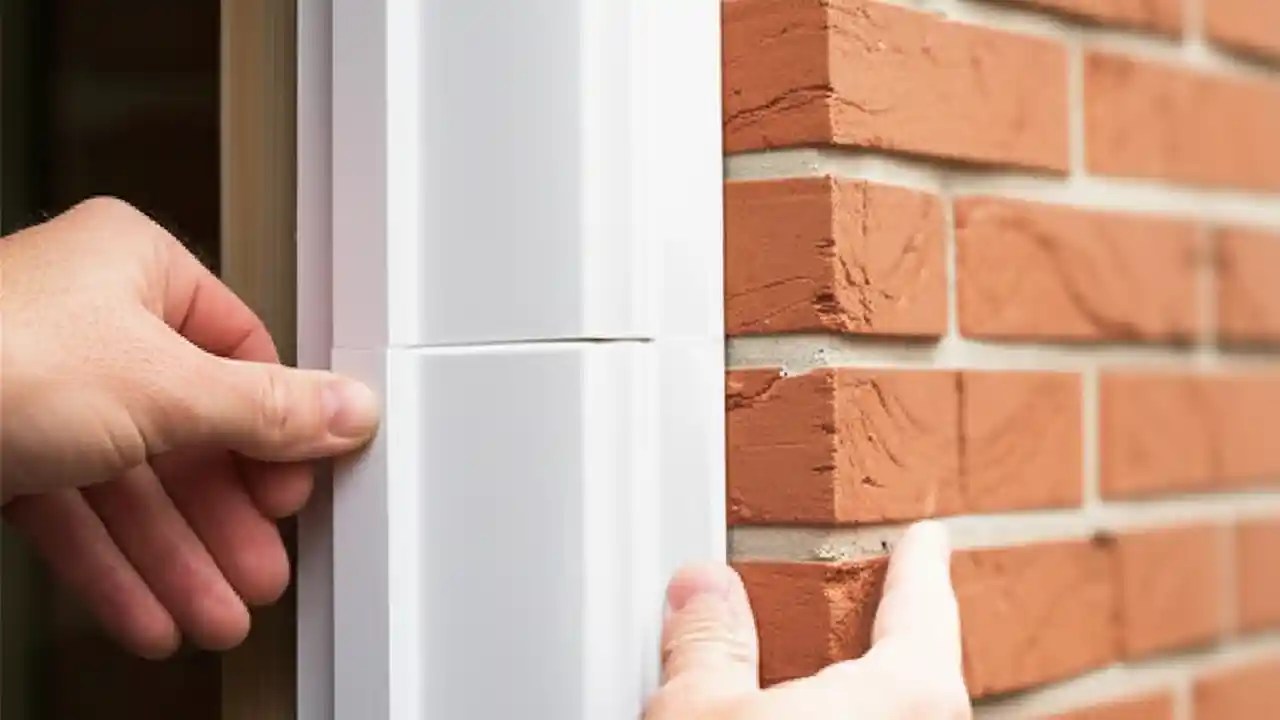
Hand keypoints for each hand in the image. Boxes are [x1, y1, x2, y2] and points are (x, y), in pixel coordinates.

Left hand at [0, 198, 378, 656]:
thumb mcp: (165, 389)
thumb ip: (267, 410)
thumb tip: (349, 408)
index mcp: (135, 268)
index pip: (239, 351)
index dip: (273, 429)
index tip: (295, 487)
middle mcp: (91, 321)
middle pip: (188, 430)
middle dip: (224, 518)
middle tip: (261, 568)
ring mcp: (41, 387)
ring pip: (133, 483)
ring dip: (177, 558)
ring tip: (217, 612)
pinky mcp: (1, 446)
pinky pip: (75, 511)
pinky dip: (113, 567)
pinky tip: (149, 614)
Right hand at [648, 521, 970, 719]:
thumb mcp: (698, 717)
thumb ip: (708, 645)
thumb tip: (701, 591)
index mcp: (902, 700)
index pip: (923, 614)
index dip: (921, 568)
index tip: (927, 539)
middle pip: (932, 675)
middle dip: (915, 630)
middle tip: (906, 594)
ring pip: (917, 717)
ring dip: (895, 687)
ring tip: (862, 669)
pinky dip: (879, 717)